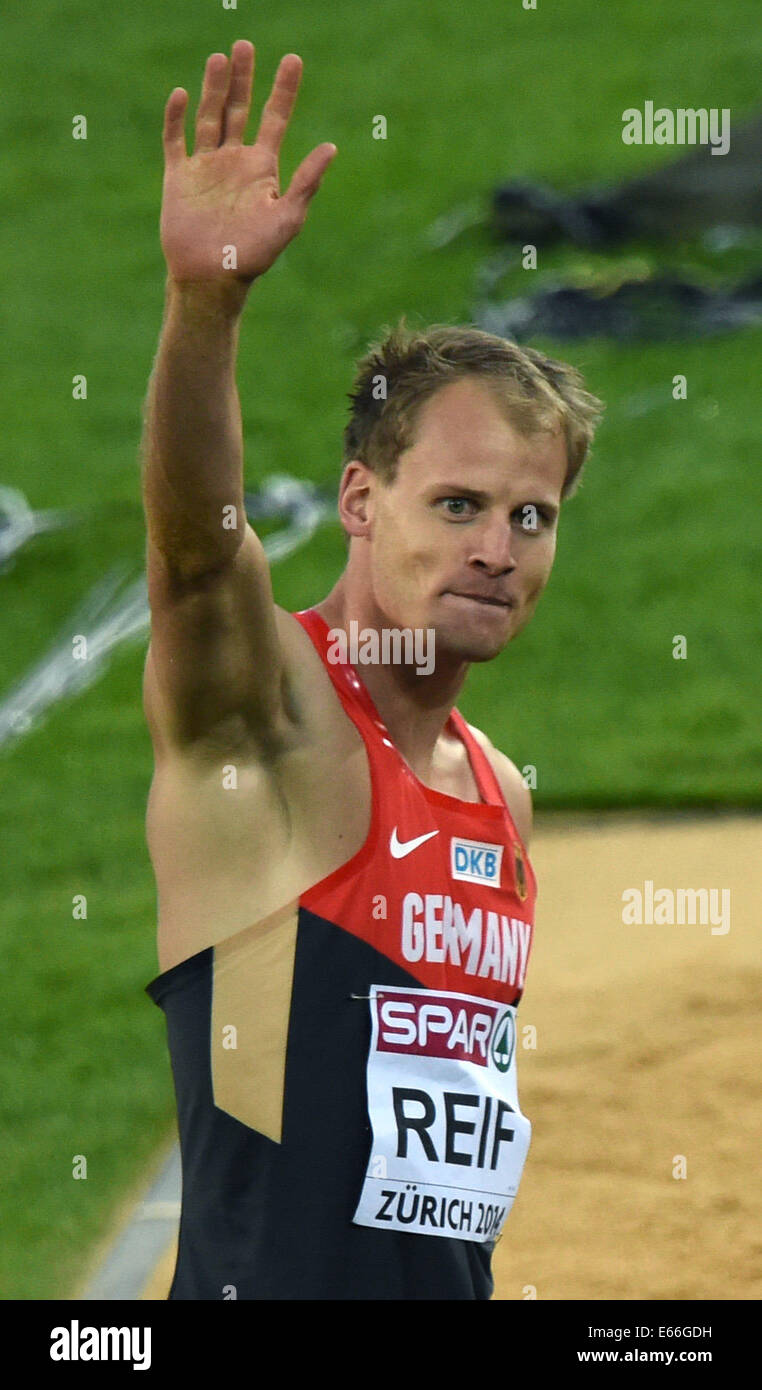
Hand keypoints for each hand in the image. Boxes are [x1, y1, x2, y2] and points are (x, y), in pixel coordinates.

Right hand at [160, 40, 336, 285]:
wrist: (211, 279)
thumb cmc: (253, 256)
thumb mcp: (286, 219)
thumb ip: (306, 182)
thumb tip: (332, 147)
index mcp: (262, 168)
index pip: (275, 119)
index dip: (284, 89)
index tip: (294, 59)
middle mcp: (234, 161)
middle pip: (240, 109)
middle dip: (244, 78)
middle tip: (246, 44)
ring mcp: (206, 166)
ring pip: (209, 116)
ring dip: (214, 88)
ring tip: (220, 58)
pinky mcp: (179, 177)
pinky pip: (176, 140)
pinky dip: (176, 118)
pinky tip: (180, 94)